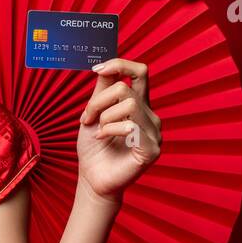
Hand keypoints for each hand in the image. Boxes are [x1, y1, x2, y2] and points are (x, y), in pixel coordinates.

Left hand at [76, 58, 161, 202]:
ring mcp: (154, 133)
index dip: (120, 65)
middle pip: (124, 89)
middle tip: (87, 119)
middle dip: (97, 102)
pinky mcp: (152, 149)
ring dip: (104, 118)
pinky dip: (110, 130)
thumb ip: (102, 89)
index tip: (97, 70)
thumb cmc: (94, 147)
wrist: (91, 177)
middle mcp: (150, 116)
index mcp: (139, 104)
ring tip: (99, 132)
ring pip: (128, 104)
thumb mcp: (94, 112)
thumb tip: (105, 66)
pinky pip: (130, 126)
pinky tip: (103, 139)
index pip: (140, 72)